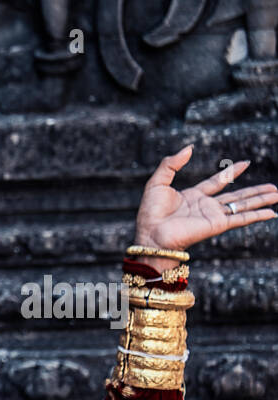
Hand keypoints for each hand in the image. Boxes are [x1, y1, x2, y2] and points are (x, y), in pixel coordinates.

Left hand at [134, 145, 277, 268]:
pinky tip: (272, 213)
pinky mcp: (217, 225)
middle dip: (255, 191)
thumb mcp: (157, 182)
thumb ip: (171, 164)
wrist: (151, 235)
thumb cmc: (150, 213)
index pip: (217, 182)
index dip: (231, 173)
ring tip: (277, 194)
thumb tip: (189, 147)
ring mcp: (213, 216)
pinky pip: (241, 218)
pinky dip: (257, 215)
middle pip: (236, 197)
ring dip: (261, 200)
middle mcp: (206, 206)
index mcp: (193, 196)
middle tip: (273, 187)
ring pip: (243, 205)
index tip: (246, 163)